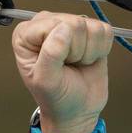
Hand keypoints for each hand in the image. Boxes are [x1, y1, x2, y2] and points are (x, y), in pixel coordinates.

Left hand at [12, 11, 112, 132]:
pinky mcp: (90, 30)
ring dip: (88, 52)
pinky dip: (100, 50)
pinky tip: (87, 59)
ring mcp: (69, 25)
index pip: (53, 24)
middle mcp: (46, 25)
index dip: (60, 48)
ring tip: (76, 63)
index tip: (55, 65)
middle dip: (76, 51)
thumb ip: (50, 54)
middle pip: (75, 23)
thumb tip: (64, 29)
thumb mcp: (46, 81)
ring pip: (91, 27)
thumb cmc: (56, 97)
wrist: (77, 109)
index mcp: (26, 34)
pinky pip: (105, 30)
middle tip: (66, 66)